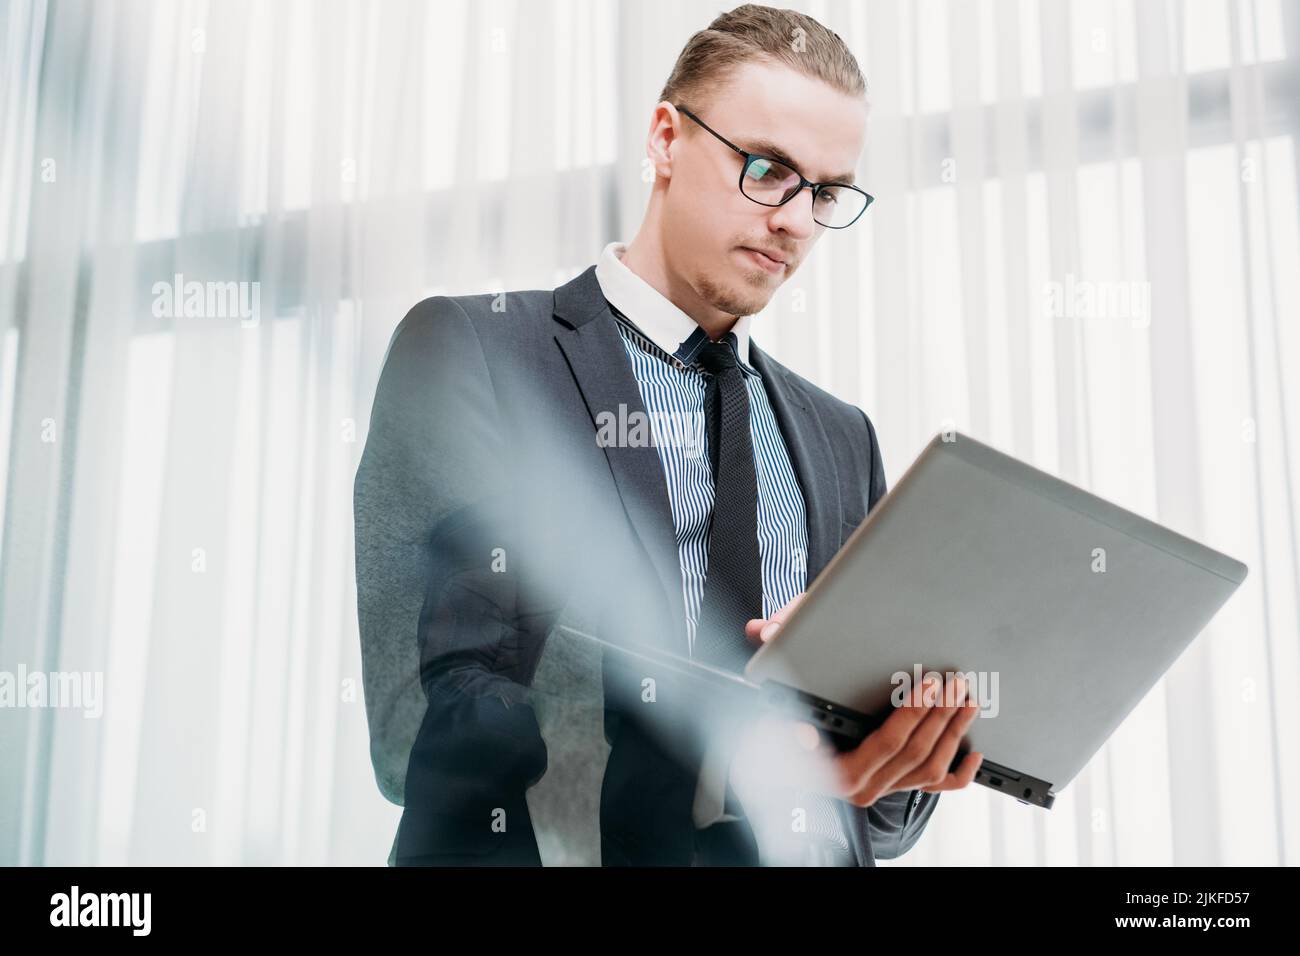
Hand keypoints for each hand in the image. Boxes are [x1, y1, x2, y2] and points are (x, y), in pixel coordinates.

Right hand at [733, 596, 983, 807]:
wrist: (777, 762)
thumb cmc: (778, 729)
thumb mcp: (773, 707)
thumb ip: (777, 687)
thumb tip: (780, 674)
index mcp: (837, 770)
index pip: (888, 742)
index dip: (913, 712)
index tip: (928, 683)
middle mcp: (861, 787)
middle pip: (915, 752)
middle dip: (940, 714)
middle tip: (953, 682)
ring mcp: (880, 789)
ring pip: (930, 768)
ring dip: (953, 732)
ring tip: (965, 700)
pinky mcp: (891, 786)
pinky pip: (934, 787)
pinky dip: (959, 773)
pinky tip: (974, 752)